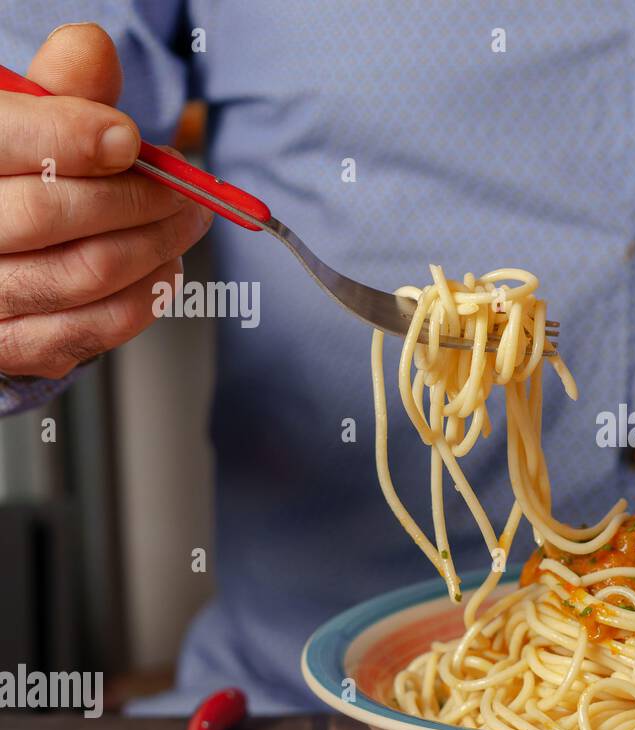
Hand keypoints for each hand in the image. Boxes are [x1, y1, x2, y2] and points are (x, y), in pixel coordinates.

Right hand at [0, 23, 212, 379]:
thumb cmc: (15, 180)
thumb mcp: (25, 123)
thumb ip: (60, 91)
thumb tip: (91, 49)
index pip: (0, 141)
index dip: (71, 137)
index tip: (129, 140)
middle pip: (52, 212)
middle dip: (139, 198)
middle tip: (188, 191)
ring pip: (85, 273)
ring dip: (157, 245)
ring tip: (186, 223)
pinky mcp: (11, 347)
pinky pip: (92, 329)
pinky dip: (145, 297)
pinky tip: (162, 268)